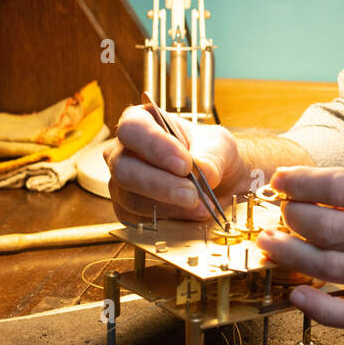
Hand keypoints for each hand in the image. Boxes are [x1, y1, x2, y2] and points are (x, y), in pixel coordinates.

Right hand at [104, 104, 247, 224]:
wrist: (222, 183)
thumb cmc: (212, 154)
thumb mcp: (221, 145)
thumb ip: (213, 156)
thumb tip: (204, 173)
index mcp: (141, 122)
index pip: (133, 128)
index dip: (155, 146)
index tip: (185, 165)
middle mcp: (123, 152)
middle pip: (124, 169)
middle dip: (161, 185)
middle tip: (192, 195)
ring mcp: (121, 184)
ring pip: (130, 199)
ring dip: (168, 207)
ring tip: (201, 208)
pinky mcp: (128, 212)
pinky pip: (137, 221)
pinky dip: (167, 221)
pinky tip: (190, 217)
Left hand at [256, 166, 343, 328]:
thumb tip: (313, 191)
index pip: (342, 188)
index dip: (302, 185)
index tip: (281, 182)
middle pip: (331, 230)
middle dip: (293, 219)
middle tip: (278, 213)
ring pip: (333, 269)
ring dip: (293, 257)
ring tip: (272, 245)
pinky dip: (318, 309)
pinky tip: (296, 295)